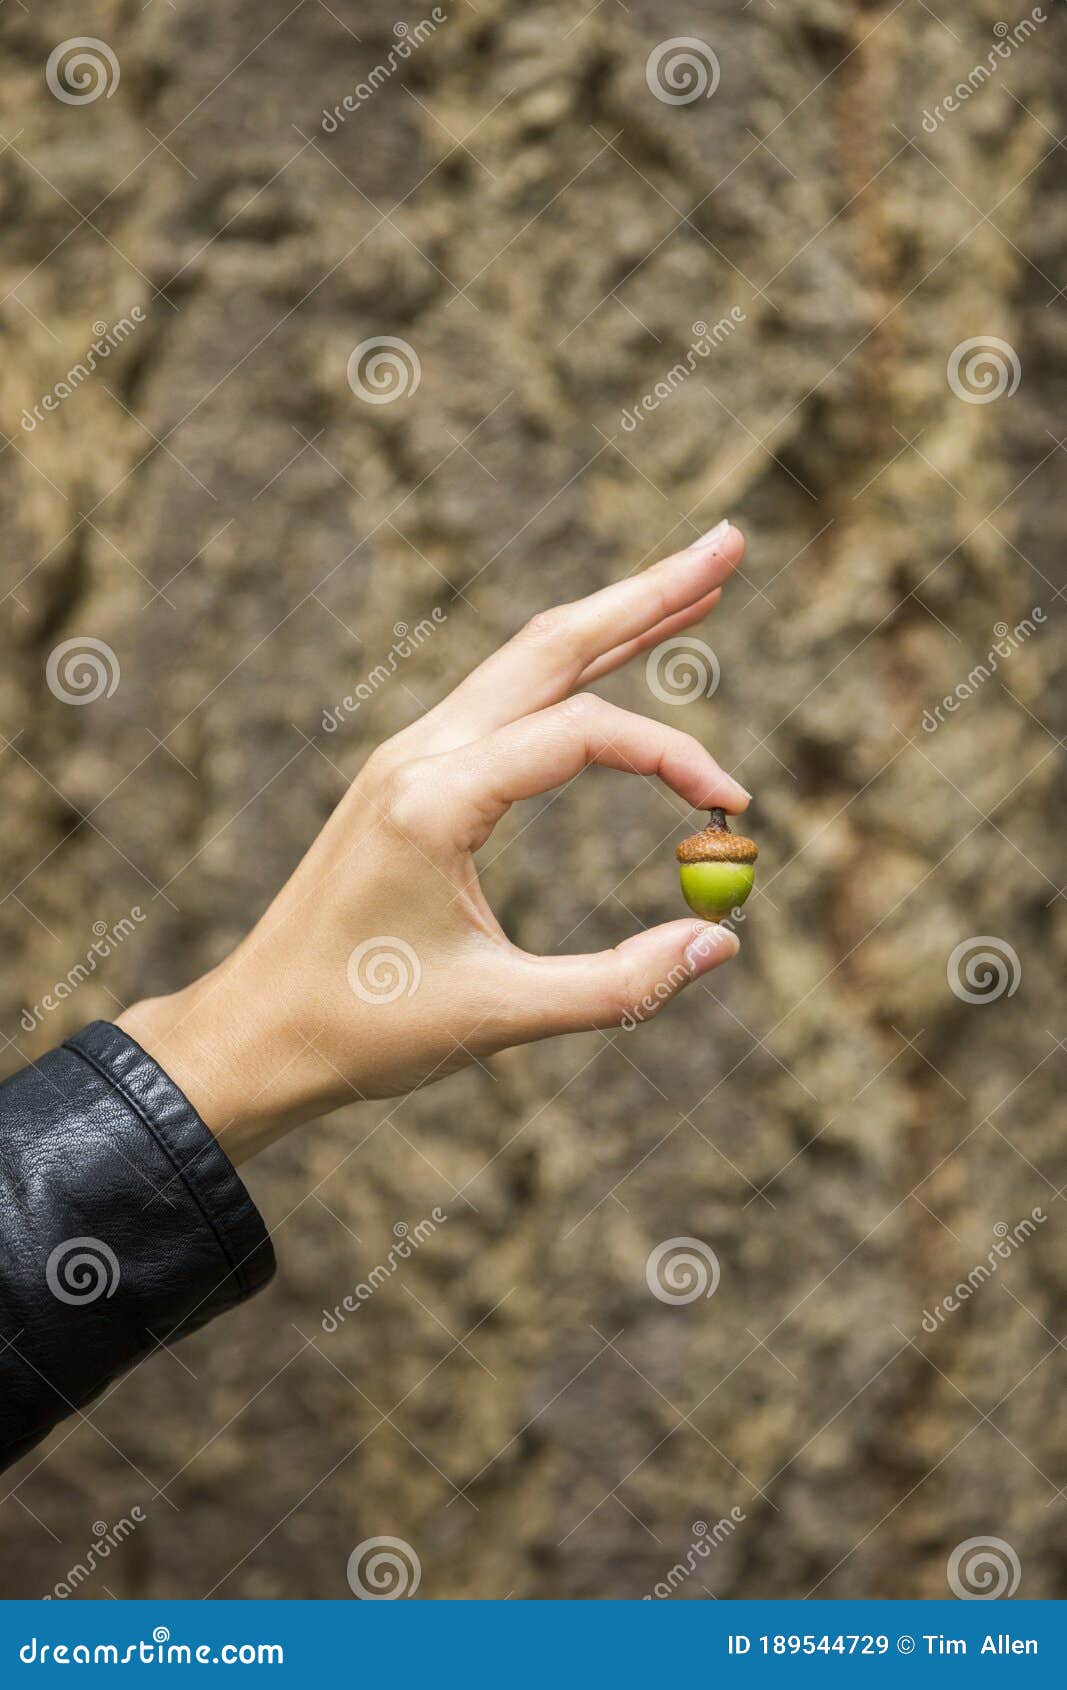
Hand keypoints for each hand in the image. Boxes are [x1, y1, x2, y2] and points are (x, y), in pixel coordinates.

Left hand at [118, 522, 750, 1160]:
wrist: (254, 1032)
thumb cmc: (364, 1029)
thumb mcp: (498, 1015)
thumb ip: (619, 983)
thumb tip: (722, 941)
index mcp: (433, 801)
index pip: (580, 735)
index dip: (673, 757)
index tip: (735, 808)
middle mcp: (418, 755)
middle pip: (552, 645)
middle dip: (647, 592)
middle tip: (730, 542)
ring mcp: (409, 756)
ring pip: (526, 660)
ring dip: (610, 619)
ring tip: (692, 584)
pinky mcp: (409, 775)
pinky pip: (503, 699)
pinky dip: (569, 671)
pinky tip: (609, 662)